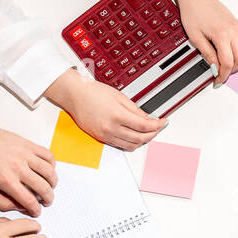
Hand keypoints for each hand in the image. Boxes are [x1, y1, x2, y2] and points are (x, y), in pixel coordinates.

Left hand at [0, 115, 57, 215]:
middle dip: (48, 198)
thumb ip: (1, 202)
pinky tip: (48, 170)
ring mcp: (25, 154)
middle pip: (43, 187)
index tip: (37, 212)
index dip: (35, 209)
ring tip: (50, 187)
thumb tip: (18, 207)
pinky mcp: (29, 144)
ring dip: (53, 183)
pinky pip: (48, 155)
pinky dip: (52, 165)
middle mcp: (18, 167)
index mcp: (6, 179)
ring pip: (49, 172)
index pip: (28, 200)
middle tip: (47, 201)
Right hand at [44, 69, 164, 150]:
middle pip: (139, 138)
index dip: (157, 125)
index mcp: (117, 116)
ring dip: (142, 140)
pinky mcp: (100, 138)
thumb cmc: (93, 92)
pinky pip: (120, 145)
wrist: (75, 95)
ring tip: (147, 132)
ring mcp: (105, 135)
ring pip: (131, 145)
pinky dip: (130, 142)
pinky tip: (134, 135)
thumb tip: (148, 118)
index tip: (162, 122)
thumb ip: (135, 109)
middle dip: (152, 134)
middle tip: (158, 127)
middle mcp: (111, 128)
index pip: (144, 126)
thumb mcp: (119, 96)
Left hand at [172, 0, 237, 84]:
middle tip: (220, 72)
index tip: (217, 80)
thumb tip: (215, 68)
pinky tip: (229, 53)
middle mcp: (234, 31)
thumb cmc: (194, 12)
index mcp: (222, 35)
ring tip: (224, 63)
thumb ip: (208, 54)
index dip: (222, 75)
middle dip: (232, 70)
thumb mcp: (196, 38)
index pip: (227, 63)